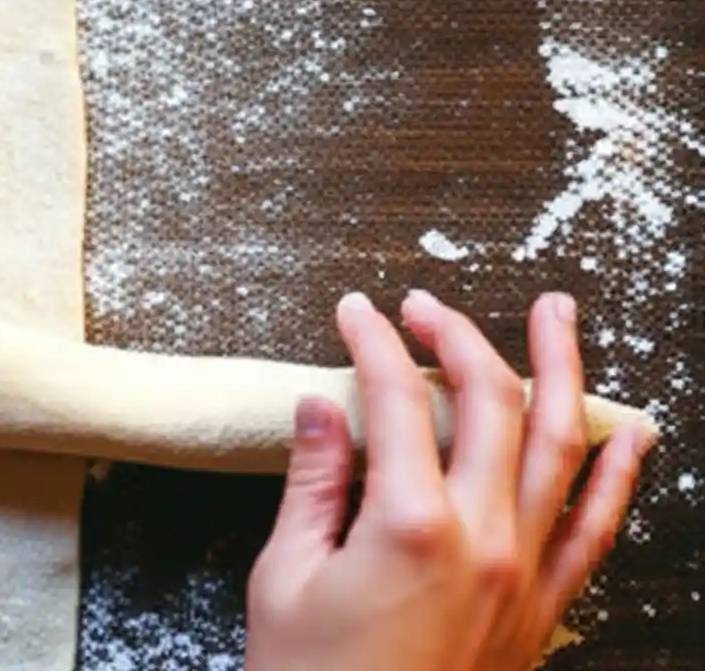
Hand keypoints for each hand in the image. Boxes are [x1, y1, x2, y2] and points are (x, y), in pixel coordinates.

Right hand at [245, 291, 652, 670]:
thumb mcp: (284, 578)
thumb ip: (312, 483)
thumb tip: (321, 407)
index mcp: (410, 524)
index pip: (397, 398)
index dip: (373, 342)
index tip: (355, 312)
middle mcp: (484, 537)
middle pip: (490, 401)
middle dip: (458, 336)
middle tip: (425, 305)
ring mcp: (526, 572)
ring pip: (561, 445)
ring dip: (562, 368)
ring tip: (558, 313)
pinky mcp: (544, 607)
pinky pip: (597, 527)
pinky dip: (618, 474)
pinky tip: (628, 431)